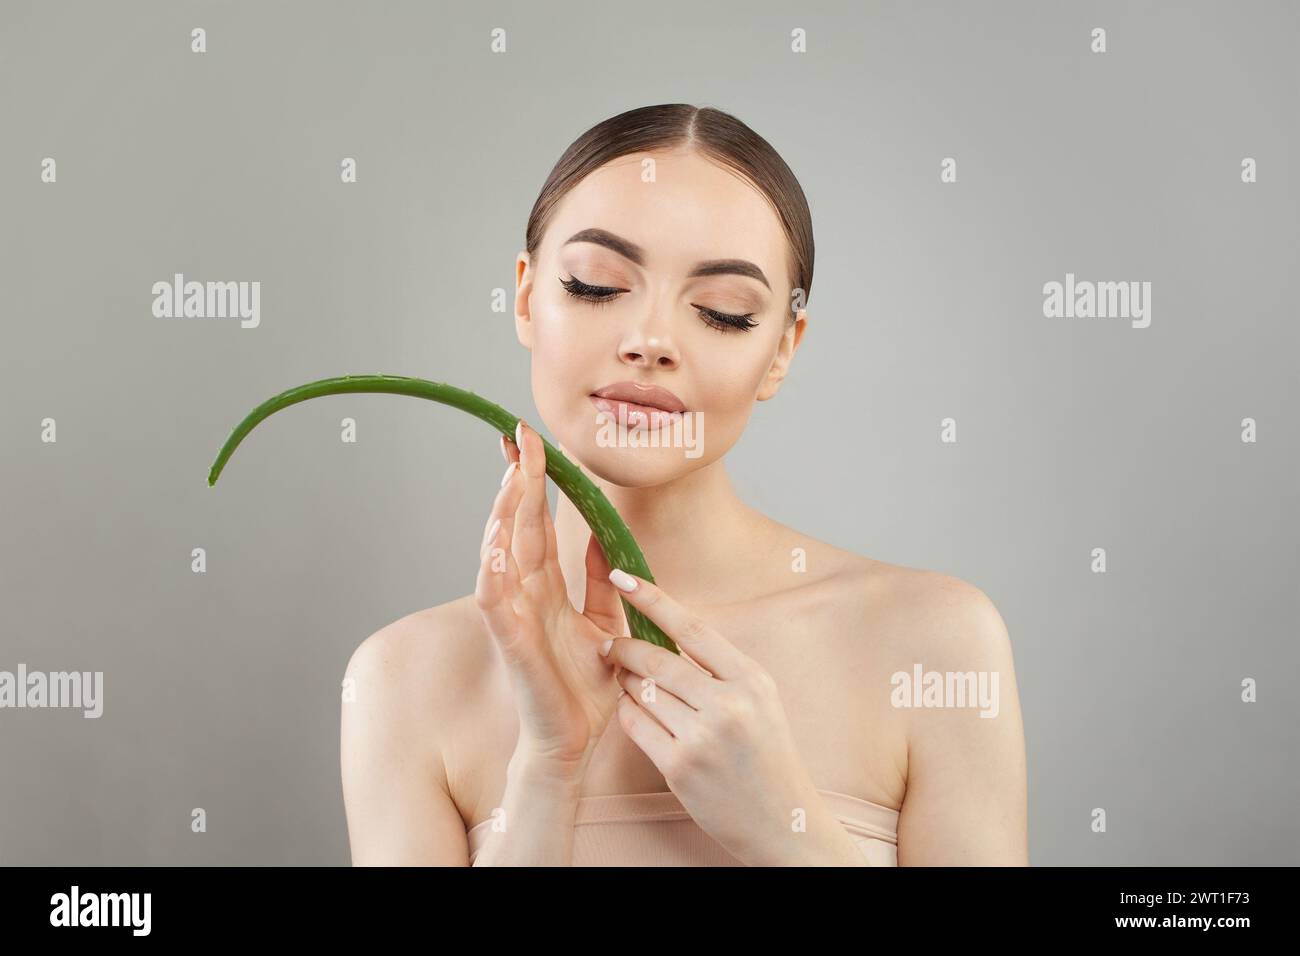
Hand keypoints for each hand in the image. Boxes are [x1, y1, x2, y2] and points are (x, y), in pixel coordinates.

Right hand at [474, 421, 625, 779]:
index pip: (536, 524)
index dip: (534, 482)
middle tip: (519, 436)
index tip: (533, 442)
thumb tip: (605, 537)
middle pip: (517, 526)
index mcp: (547, 589)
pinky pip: (495, 604)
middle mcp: (525, 596)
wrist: (573, 743)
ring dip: (504, 514)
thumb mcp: (604, 624)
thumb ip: (601, 582)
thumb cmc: (583, 690)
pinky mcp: (512, 645)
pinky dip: (492, 574)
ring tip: (512, 476)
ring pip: (501, 555)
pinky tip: (495, 546)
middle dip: (518, 480)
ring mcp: (514, 618)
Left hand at [599, 568, 828, 864]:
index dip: (653, 599)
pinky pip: (634, 724)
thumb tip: (667, 629)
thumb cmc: (766, 755)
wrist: (780, 821)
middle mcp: (729, 705)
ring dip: (624, 681)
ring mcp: (702, 738)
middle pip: (657, 659)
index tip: (623, 578)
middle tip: (610, 644)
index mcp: (751, 680)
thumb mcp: (759, 700)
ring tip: (625, 680)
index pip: (692, 627)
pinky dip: (626, 712)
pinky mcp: (678, 767)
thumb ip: (719, 668)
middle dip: (625, 647)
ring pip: (641, 691)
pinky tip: (631, 711)